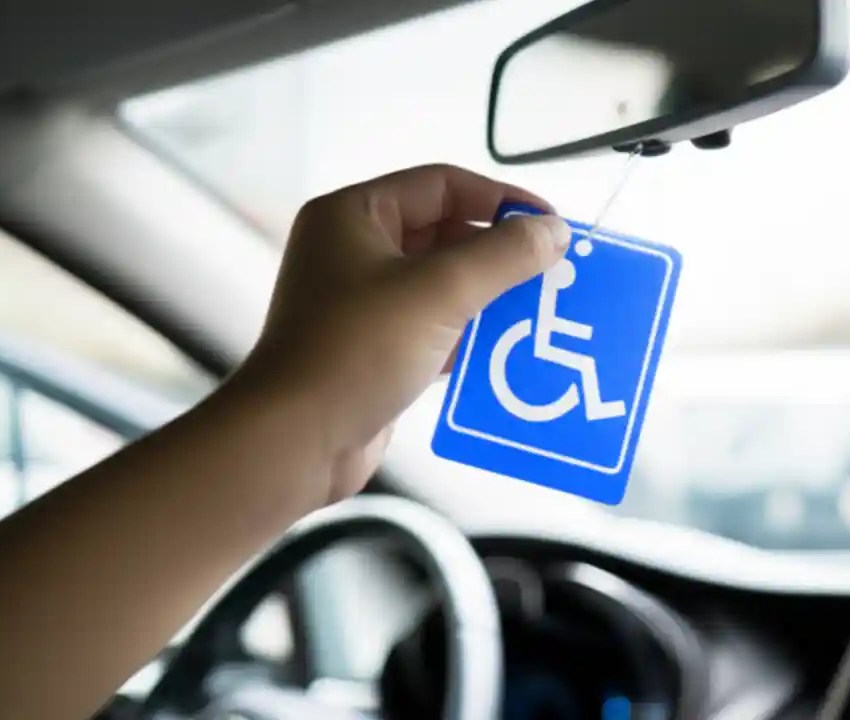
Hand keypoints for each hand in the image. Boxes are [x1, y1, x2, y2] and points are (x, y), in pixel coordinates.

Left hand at [235, 164, 570, 507]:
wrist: (294, 442)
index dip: (501, 200)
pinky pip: (435, 327)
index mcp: (354, 215)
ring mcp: (362, 302)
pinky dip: (472, 334)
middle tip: (555, 271)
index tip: (552, 225)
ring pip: (443, 283)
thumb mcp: (440, 292)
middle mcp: (354, 250)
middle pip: (445, 233)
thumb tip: (554, 230)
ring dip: (491, 295)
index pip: (442, 186)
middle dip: (500, 252)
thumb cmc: (356, 352)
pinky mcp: (374, 349)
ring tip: (543, 309)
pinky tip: (512, 348)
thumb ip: (503, 256)